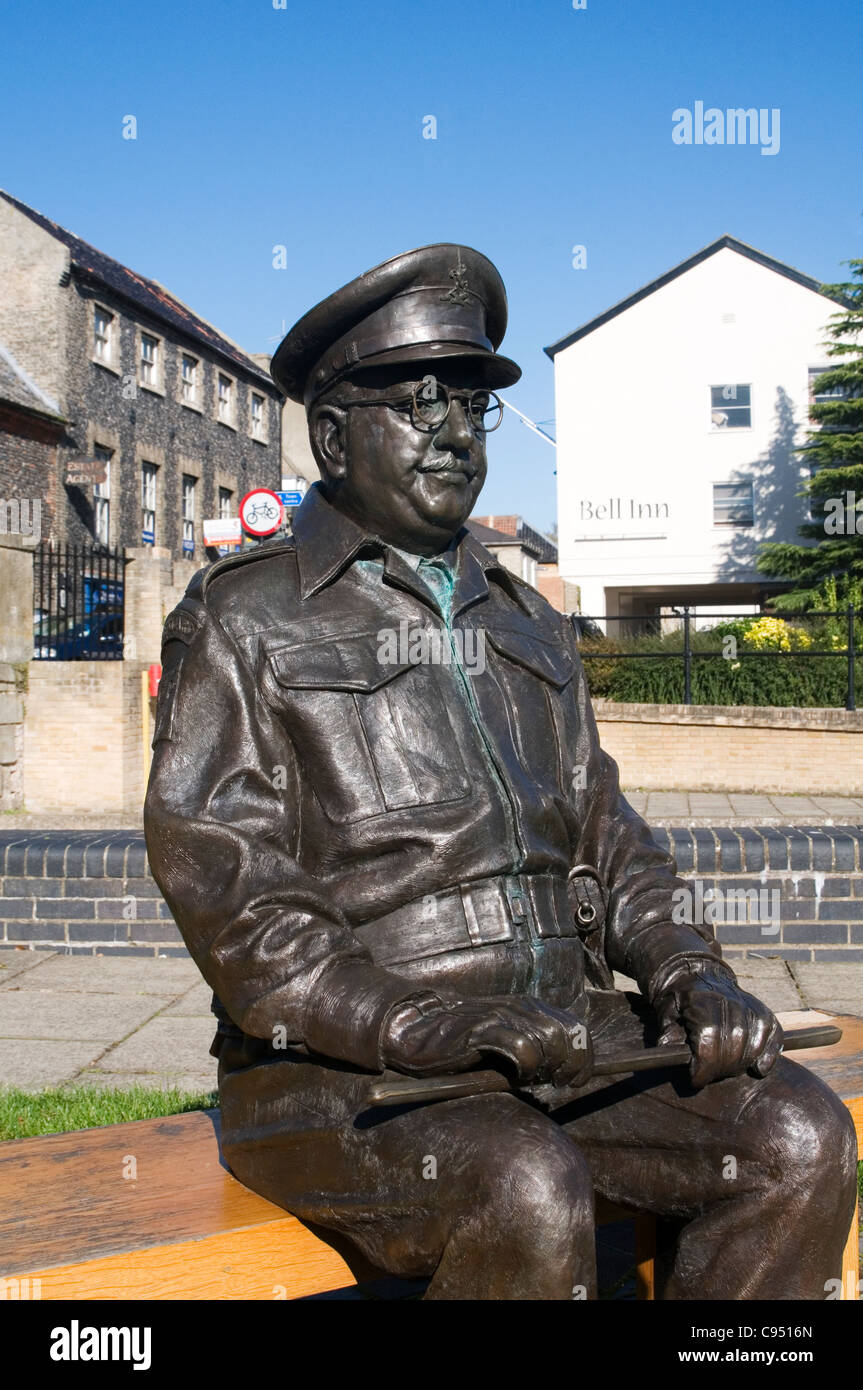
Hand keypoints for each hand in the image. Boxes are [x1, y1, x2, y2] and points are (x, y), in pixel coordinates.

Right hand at [381, 994, 593, 1088]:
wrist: (417, 1026)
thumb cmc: (461, 1040)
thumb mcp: (503, 1037)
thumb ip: (532, 1046)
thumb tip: (563, 1074)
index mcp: (530, 1008)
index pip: (576, 1029)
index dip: (583, 1059)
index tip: (575, 1081)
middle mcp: (520, 1008)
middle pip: (569, 1035)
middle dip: (571, 1065)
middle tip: (557, 1084)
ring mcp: (502, 1017)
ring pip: (551, 1040)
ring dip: (550, 1067)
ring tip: (535, 1080)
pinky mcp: (483, 1030)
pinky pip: (522, 1048)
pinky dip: (526, 1067)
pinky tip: (515, 1076)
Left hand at [655, 964, 782, 1087]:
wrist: (698, 976)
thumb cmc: (680, 1000)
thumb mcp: (666, 1013)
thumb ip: (669, 1035)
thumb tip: (671, 1054)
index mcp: (703, 1001)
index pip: (709, 1039)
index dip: (703, 1065)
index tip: (695, 1078)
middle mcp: (730, 1002)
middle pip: (732, 1045)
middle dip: (719, 1069)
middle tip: (708, 1075)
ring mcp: (749, 1006)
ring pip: (752, 1044)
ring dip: (740, 1065)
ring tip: (725, 1070)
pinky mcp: (763, 1011)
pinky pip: (773, 1035)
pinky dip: (769, 1054)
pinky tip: (759, 1068)